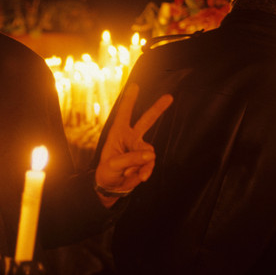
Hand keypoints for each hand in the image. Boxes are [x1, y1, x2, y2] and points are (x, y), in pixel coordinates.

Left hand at [95, 84, 172, 206]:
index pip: (124, 114)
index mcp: (117, 134)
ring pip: (149, 152)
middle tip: (169, 97)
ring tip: (131, 173)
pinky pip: (151, 164)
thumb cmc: (106, 173)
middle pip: (146, 121)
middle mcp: (130, 138)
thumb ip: (131, 159)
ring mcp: (139, 149)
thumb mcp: (113, 165)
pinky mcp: (145, 161)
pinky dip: (146, 171)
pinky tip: (141, 178)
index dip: (129, 100)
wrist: (112, 188)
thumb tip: (150, 155)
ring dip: (141, 164)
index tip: (135, 86)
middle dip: (158, 109)